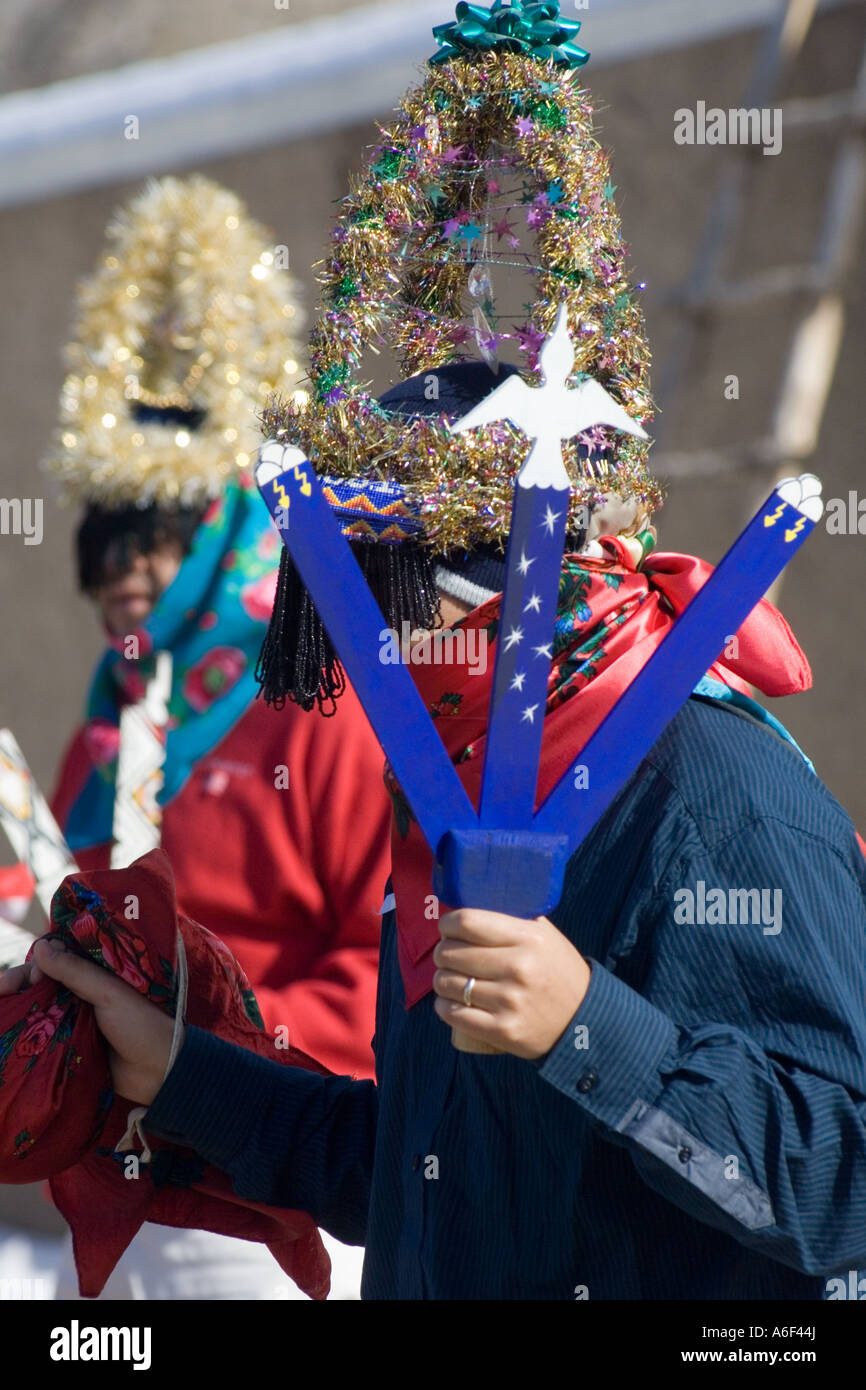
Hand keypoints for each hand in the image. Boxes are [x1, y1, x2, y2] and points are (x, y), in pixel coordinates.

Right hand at [0, 939, 177, 1105]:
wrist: (159, 1072)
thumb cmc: (142, 1025)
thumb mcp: (110, 994)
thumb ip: (77, 972)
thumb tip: (42, 947)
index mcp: (97, 973)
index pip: (59, 957)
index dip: (39, 962)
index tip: (32, 975)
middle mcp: (83, 992)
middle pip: (42, 981)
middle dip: (19, 981)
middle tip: (2, 989)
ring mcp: (74, 1018)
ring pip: (38, 1006)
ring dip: (17, 1004)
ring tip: (0, 1006)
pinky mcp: (69, 1043)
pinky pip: (42, 1034)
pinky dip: (24, 1030)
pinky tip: (6, 1028)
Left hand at [432, 909, 590, 1059]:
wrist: (584, 1021)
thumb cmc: (557, 971)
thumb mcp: (544, 936)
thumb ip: (512, 918)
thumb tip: (470, 904)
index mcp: (528, 938)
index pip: (467, 922)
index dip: (448, 924)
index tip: (448, 928)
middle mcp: (518, 968)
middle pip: (451, 952)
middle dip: (442, 952)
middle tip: (448, 955)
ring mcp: (510, 1001)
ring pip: (447, 983)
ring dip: (440, 980)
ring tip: (450, 978)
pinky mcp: (503, 1031)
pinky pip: (452, 1014)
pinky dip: (444, 1006)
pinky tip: (450, 1001)